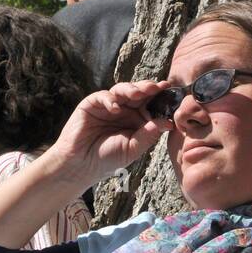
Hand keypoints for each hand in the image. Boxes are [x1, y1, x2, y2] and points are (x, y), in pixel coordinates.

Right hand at [44, 80, 176, 184]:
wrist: (81, 165)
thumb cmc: (107, 159)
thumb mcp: (133, 148)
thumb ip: (148, 135)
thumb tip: (168, 123)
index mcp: (136, 120)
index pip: (150, 104)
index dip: (160, 97)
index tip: (169, 91)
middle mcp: (124, 110)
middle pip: (138, 93)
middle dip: (147, 88)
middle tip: (156, 87)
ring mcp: (108, 105)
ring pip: (122, 90)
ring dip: (131, 89)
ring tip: (138, 94)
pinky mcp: (92, 104)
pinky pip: (103, 96)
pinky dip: (110, 99)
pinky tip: (115, 108)